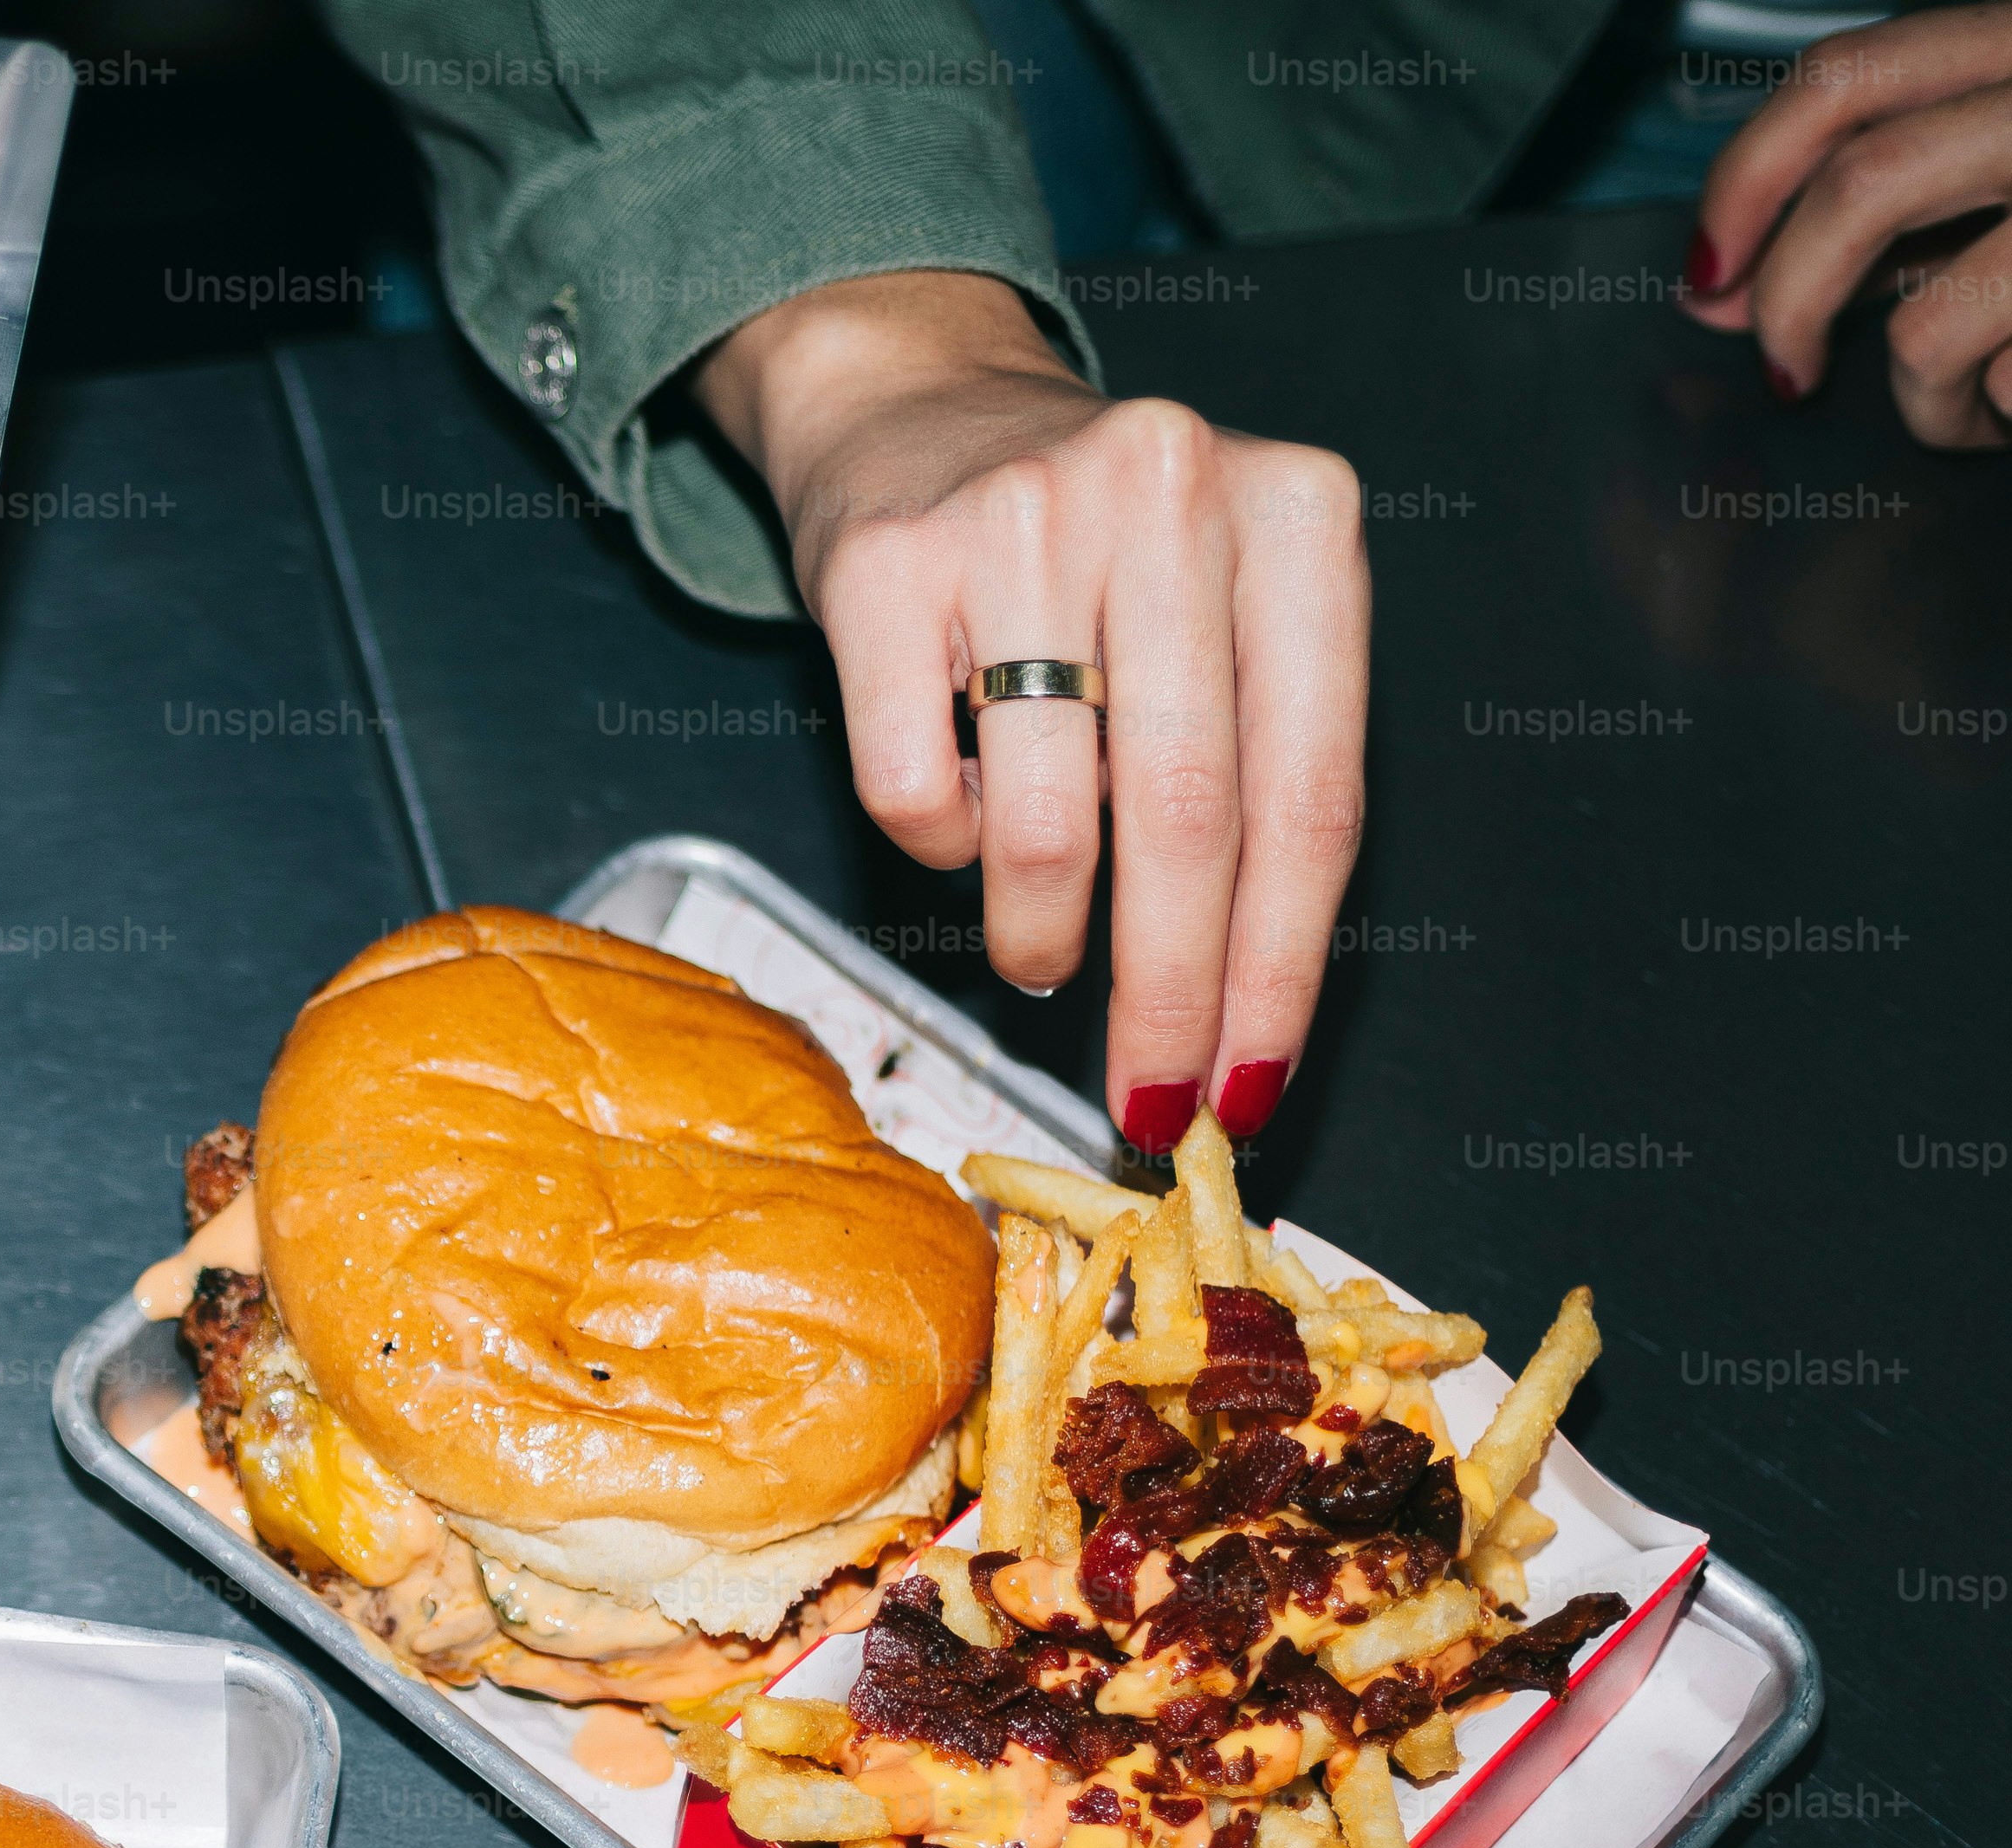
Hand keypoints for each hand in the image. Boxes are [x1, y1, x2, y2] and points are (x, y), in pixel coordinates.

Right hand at [694, 272, 1369, 1154]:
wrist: (921, 402)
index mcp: (1297, 518)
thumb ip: (1257, 766)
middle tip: (1148, 1097)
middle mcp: (1170, 497)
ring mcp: (1020, 521)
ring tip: (1040, 947)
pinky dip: (940, 846)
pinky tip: (961, 801)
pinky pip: (915, 791)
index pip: (1311, 796)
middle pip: (1189, 822)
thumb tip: (1238, 1012)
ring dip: (1042, 934)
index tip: (1248, 1088)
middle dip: (1169, 996)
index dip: (1280, 971)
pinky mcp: (884, 564)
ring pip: (1045, 822)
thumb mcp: (1227, 611)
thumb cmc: (1099, 552)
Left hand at [1685, 6, 2011, 443]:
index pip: (1844, 77)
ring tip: (1955, 414)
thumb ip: (1899, 196)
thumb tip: (1729, 282)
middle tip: (1789, 369)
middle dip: (1792, 302)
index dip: (1745, 179)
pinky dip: (2000, 420)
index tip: (1706, 270)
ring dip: (1919, 401)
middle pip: (1864, 188)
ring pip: (1934, 322)